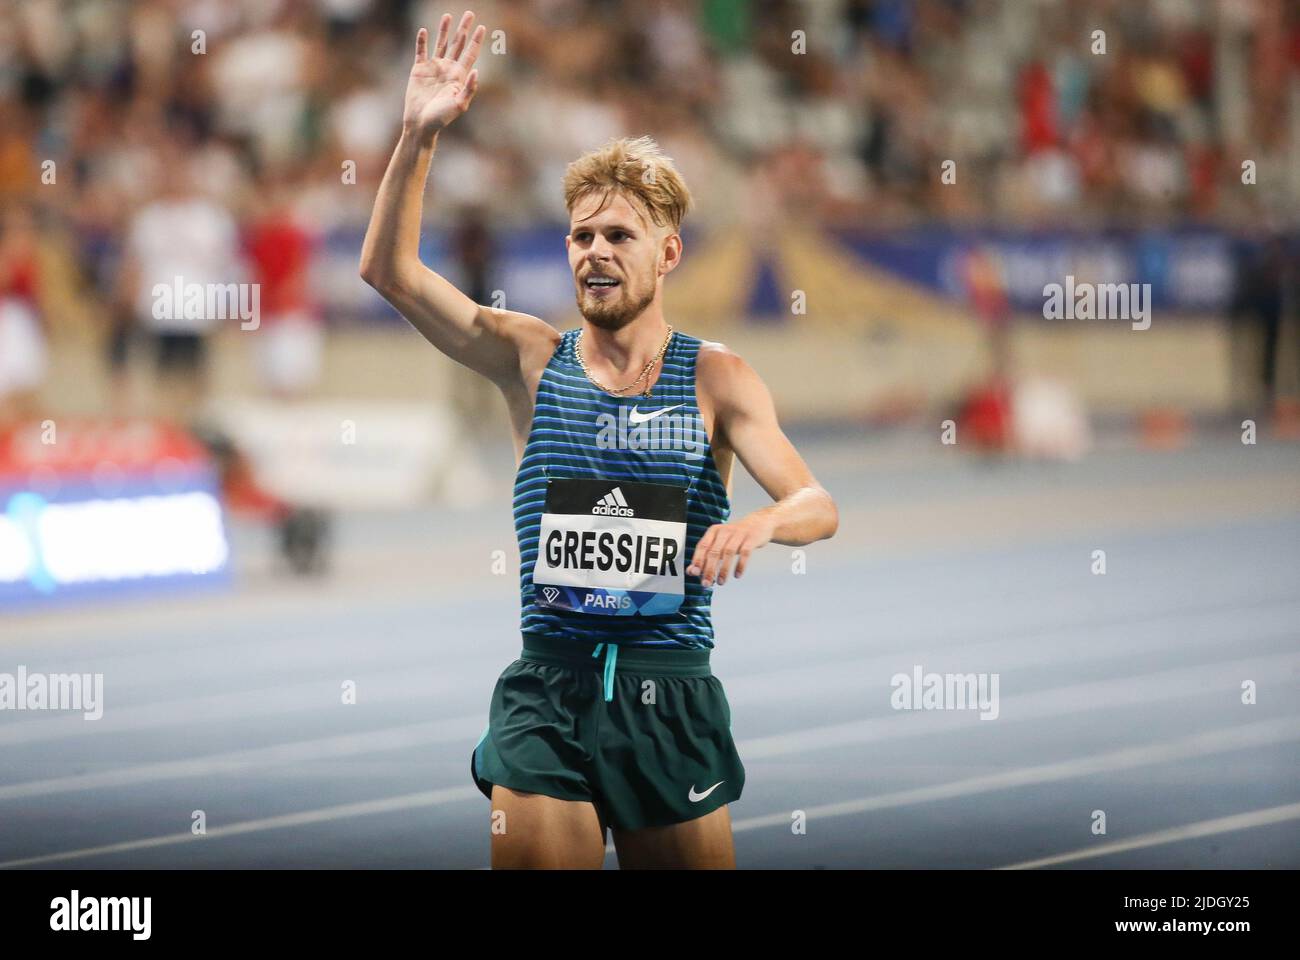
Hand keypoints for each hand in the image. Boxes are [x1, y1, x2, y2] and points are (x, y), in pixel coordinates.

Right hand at [403, 12, 484, 141]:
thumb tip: (477, 71)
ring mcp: (433, 68)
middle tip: (469, 13)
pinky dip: (422, 41)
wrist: (421, 123)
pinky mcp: (419, 69)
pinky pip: (421, 51)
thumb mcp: (460, 105)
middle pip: (458, 44)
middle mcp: (448, 69)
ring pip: (441, 43)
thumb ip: (469, 89)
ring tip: (448, 16)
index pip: (470, 53)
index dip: (476, 40)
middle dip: (464, 29)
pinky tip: (424, 30)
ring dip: (445, 30)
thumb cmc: (442, 118)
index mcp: (459, 76)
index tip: (482, 27)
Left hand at [687, 513, 774, 586]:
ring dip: (723, 570)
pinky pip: (745, 553)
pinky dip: (740, 565)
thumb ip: (705, 556)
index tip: (695, 573)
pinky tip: (737, 575)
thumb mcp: (719, 542)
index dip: (698, 560)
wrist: (759, 523)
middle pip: (714, 551)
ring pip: (728, 553)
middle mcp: (725, 531)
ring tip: (720, 582)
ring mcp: (739, 534)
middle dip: (709, 569)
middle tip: (706, 583)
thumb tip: (691, 571)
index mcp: (714, 531)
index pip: (703, 546)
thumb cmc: (735, 535)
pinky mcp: (751, 539)